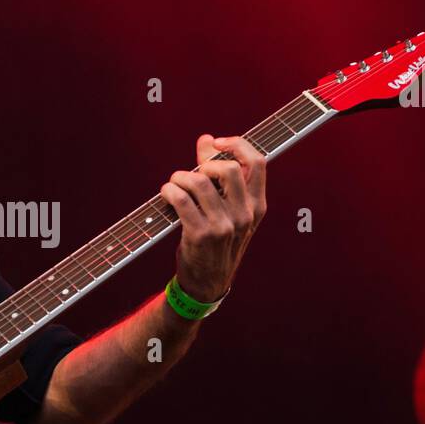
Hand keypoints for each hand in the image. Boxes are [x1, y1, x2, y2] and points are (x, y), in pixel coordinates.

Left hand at [159, 134, 266, 302]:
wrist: (207, 283)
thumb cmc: (217, 242)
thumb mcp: (227, 212)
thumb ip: (219, 176)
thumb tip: (206, 139)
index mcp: (257, 206)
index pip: (258, 162)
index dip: (237, 145)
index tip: (217, 143)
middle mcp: (245, 215)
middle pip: (228, 168)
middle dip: (204, 163)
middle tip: (193, 173)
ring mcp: (224, 226)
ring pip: (200, 182)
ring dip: (180, 177)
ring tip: (174, 184)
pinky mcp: (201, 235)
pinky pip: (182, 200)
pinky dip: (169, 191)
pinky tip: (166, 194)